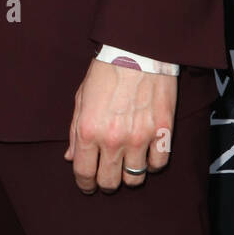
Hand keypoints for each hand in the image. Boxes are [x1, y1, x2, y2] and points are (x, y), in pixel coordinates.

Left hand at [64, 57, 175, 191]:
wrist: (137, 50)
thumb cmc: (106, 70)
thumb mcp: (81, 97)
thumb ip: (74, 130)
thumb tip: (71, 156)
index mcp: (88, 130)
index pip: (84, 173)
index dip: (84, 184)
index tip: (87, 184)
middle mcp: (112, 139)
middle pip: (109, 182)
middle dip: (105, 182)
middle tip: (107, 175)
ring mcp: (139, 138)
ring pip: (134, 179)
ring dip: (129, 174)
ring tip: (127, 162)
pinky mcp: (162, 132)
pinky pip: (158, 165)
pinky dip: (151, 163)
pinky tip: (146, 152)